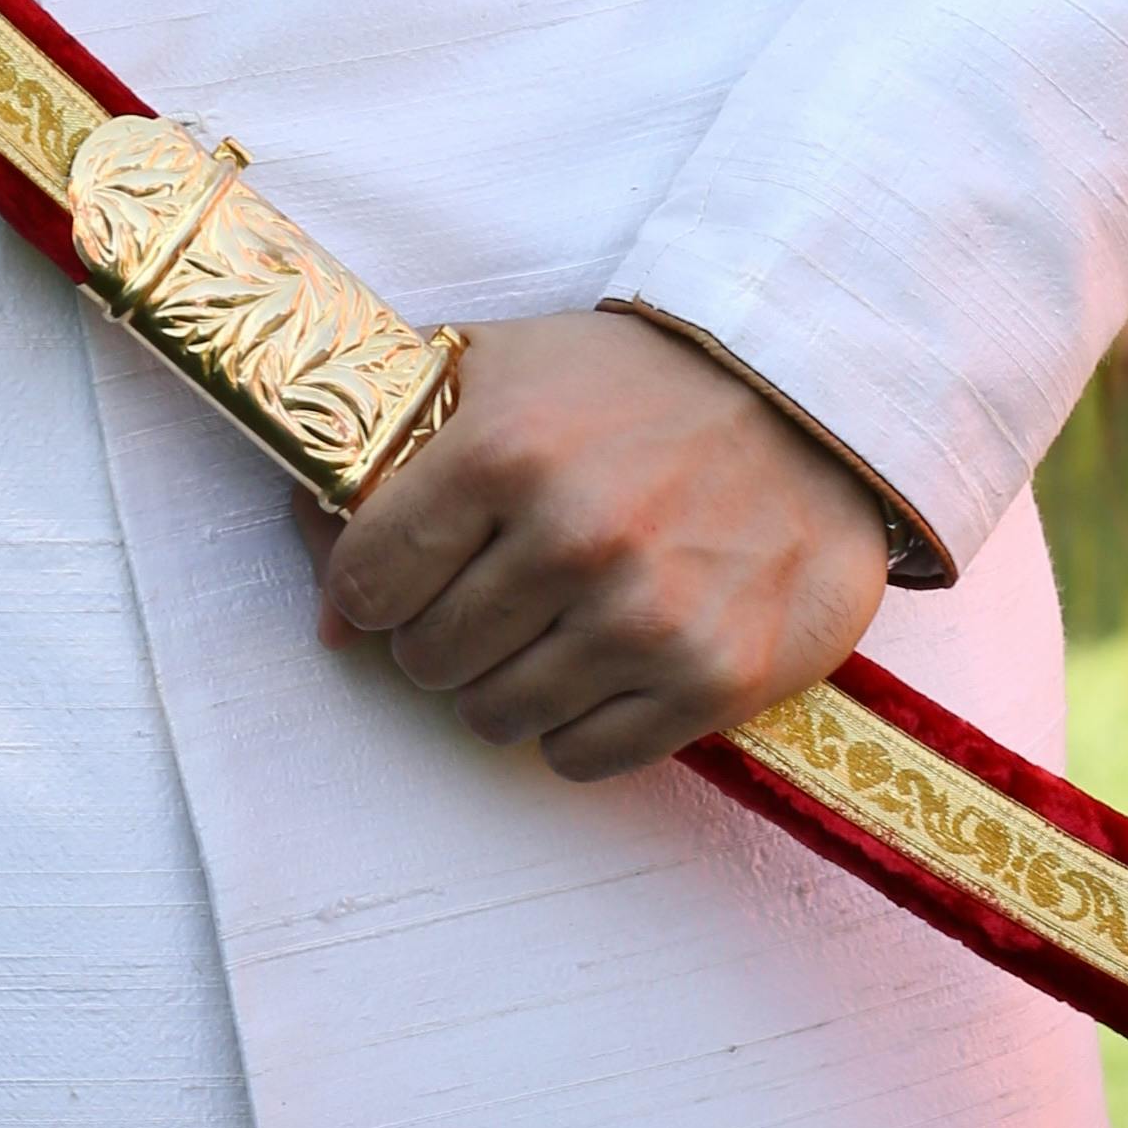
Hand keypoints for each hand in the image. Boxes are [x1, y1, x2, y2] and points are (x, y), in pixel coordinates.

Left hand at [312, 309, 891, 779]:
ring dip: (504, 679)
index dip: (370, 585)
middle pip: (425, 658)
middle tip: (489, 591)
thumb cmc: (635, 384)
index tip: (402, 575)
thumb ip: (391, 454)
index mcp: (503, 453)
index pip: (365, 582)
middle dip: (438, 630)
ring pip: (494, 716)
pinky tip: (601, 660)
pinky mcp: (711, 678)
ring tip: (550, 621)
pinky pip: (581, 757)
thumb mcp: (501, 369)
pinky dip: (576, 722)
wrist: (809, 403)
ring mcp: (644, 617)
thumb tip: (319, 592)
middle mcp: (572, 540)